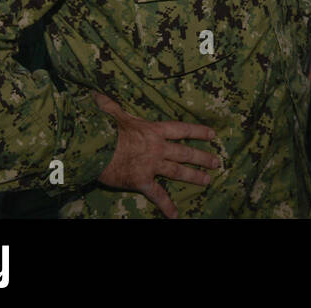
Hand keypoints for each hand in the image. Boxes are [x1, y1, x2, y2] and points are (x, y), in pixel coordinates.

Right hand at [94, 92, 221, 218]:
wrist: (94, 148)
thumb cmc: (104, 128)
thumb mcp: (112, 111)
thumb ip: (111, 105)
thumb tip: (98, 95)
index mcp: (154, 130)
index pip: (183, 130)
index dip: (199, 132)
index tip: (212, 135)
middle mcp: (158, 147)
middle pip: (185, 153)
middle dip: (202, 158)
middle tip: (216, 163)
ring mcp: (152, 165)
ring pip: (178, 172)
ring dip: (194, 177)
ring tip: (207, 181)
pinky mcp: (141, 181)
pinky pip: (157, 195)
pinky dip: (166, 206)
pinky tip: (175, 215)